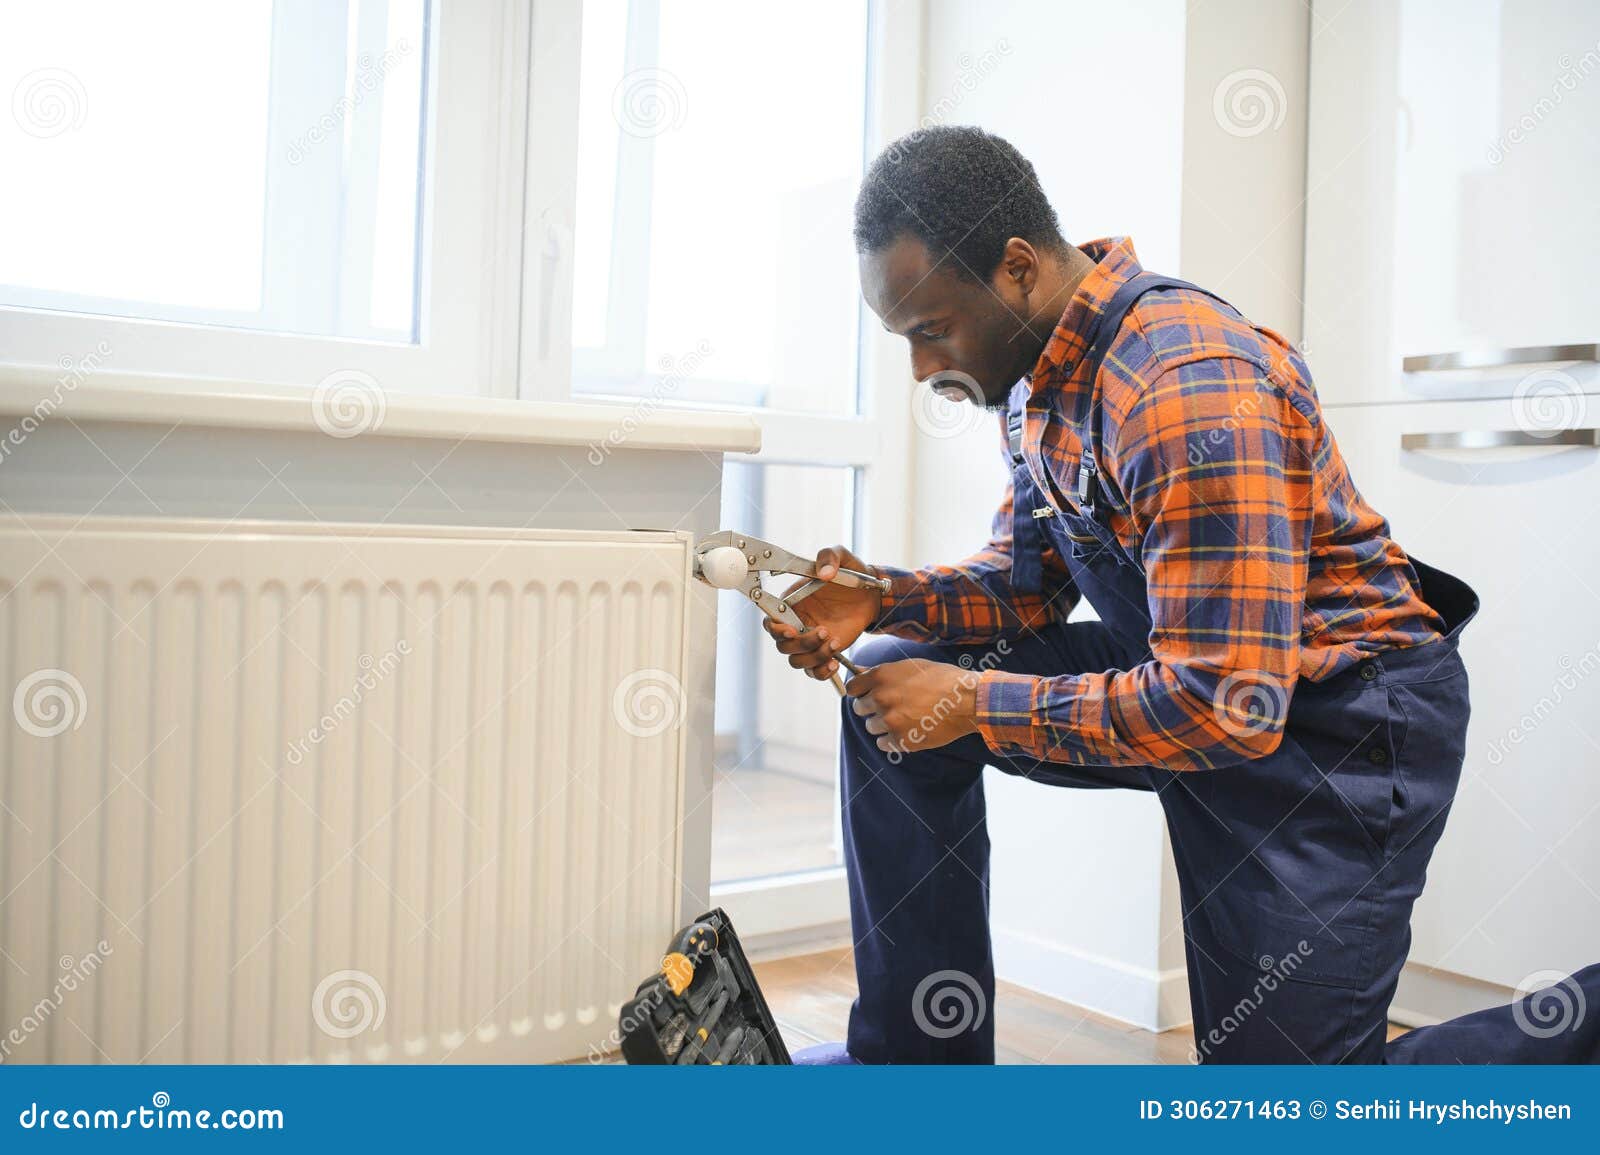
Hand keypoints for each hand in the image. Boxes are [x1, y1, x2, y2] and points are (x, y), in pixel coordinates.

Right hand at [763, 545, 883, 680]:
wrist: (871, 594)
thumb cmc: (851, 574)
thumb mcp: (841, 557)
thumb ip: (829, 557)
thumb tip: (824, 572)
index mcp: (792, 604)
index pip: (771, 623)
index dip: (775, 630)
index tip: (791, 630)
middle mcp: (797, 624)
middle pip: (783, 646)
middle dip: (802, 643)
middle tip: (825, 631)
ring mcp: (810, 641)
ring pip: (798, 661)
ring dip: (814, 657)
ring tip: (835, 642)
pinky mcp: (824, 652)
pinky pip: (814, 672)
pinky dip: (821, 673)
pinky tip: (834, 663)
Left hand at [845, 658, 981, 754]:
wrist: (967, 701)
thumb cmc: (942, 679)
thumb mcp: (910, 666)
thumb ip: (882, 671)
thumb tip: (859, 671)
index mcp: (881, 676)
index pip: (852, 688)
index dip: (861, 691)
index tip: (868, 693)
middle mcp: (881, 698)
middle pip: (859, 709)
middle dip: (872, 708)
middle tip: (891, 706)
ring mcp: (890, 721)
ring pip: (871, 727)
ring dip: (883, 724)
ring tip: (904, 718)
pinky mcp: (900, 741)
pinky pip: (882, 743)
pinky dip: (891, 740)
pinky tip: (907, 731)